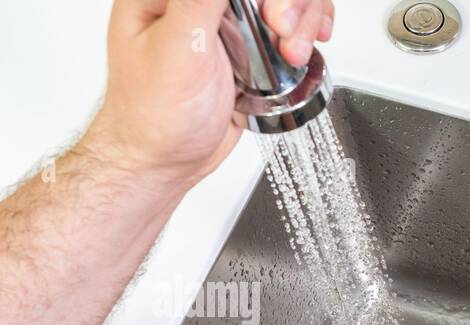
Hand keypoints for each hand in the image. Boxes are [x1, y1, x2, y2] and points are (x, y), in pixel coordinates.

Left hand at [89, 0, 334, 187]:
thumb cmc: (154, 114)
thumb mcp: (176, 48)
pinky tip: (310, 46)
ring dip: (305, 22)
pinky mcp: (249, 47)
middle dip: (293, 6)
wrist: (166, 159)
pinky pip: (288, 26)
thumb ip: (200, 0)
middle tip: (283, 34)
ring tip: (293, 54)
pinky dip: (308, 30)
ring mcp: (229, 23)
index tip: (272, 17)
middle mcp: (201, 2)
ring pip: (287, 3)